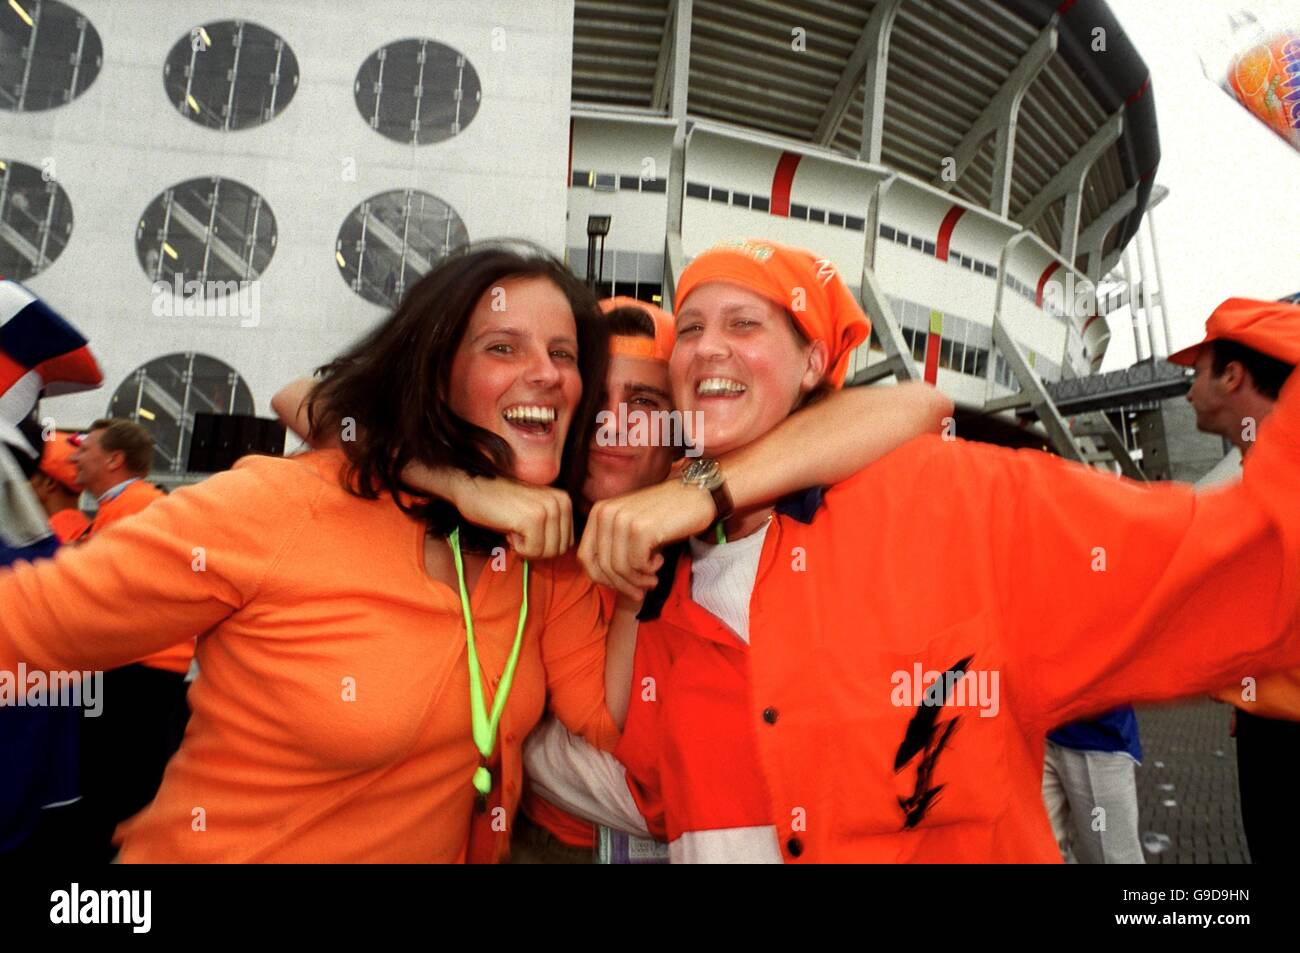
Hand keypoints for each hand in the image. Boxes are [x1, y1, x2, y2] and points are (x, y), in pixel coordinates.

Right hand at [403, 463, 573, 559]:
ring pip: (547, 552)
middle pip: (559, 550)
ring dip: (527, 548)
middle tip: (518, 532)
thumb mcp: (535, 512)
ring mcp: (548, 509)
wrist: (473, 487)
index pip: (567, 543)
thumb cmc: (500, 504)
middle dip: (537, 549)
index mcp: (564, 500)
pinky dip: (518, 548)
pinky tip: (508, 529)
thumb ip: (552, 528)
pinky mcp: (533, 518)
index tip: (526, 530)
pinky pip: (533, 551)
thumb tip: (560, 552)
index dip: (543, 545)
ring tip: (513, 528)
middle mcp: (561, 502)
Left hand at [579, 476, 715, 599]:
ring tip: (652, 579)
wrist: (696, 494)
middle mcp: (605, 513)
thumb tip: (609, 584)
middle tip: (640, 592)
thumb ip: (615, 549)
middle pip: (602, 566)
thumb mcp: (631, 528)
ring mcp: (622, 519)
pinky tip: (660, 561)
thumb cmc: (665, 516)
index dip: (602, 579)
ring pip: (619, 568)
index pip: (586, 557)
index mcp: (599, 512)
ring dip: (638, 580)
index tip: (622, 587)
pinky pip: (637, 564)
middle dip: (622, 585)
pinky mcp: (641, 527)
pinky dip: (649, 570)